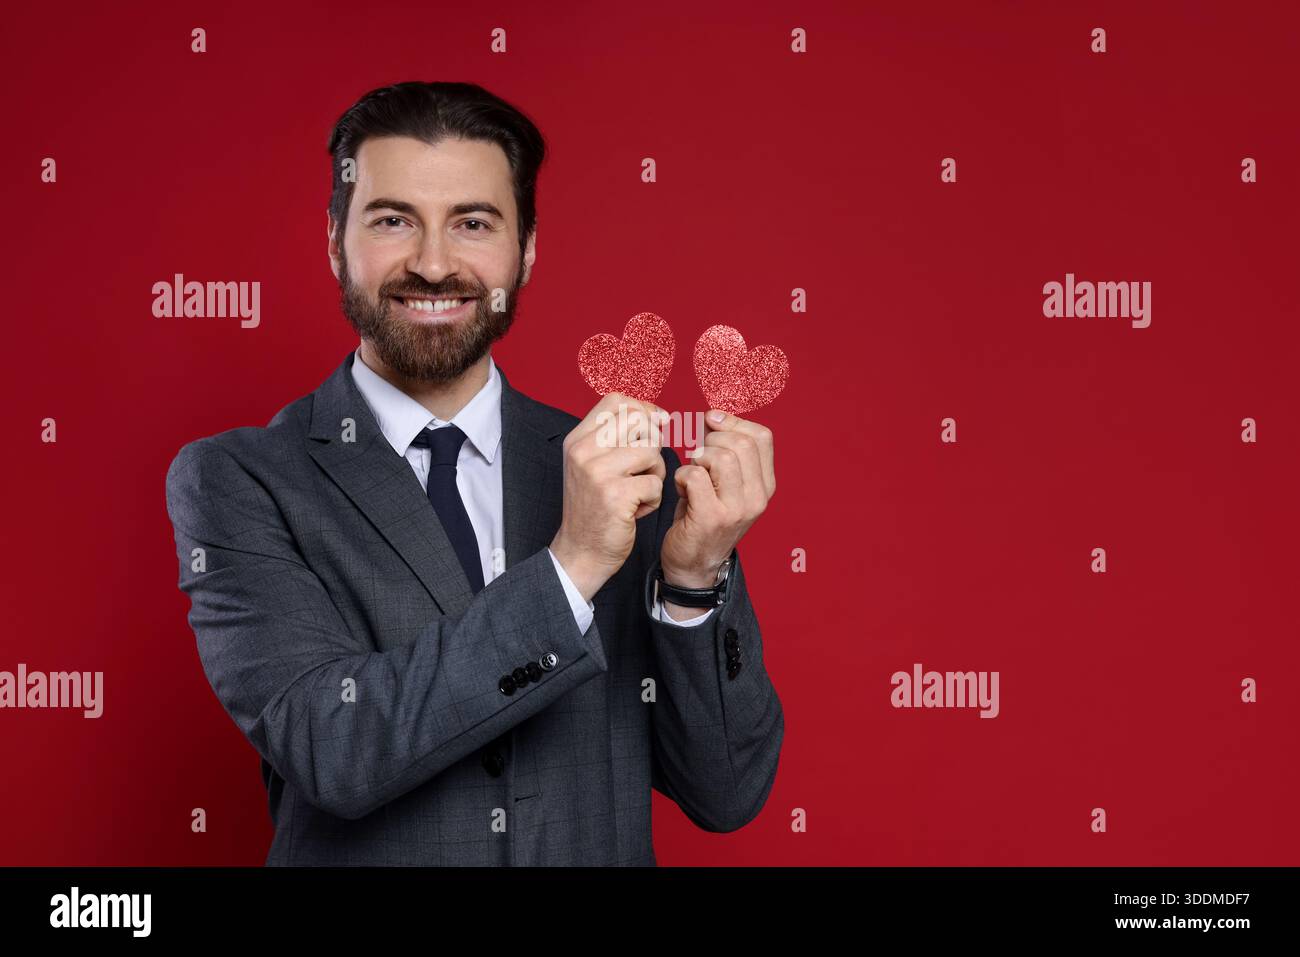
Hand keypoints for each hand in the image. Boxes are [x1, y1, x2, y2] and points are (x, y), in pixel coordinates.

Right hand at [550, 393, 667, 601]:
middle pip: (639, 422)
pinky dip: (653, 499)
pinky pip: (655, 483)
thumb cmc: (596, 507)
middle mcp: (583, 451)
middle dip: (652, 444)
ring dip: (655, 473)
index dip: (643, 409)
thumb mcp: (593, 464)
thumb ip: (617, 437)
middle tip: (643, 469)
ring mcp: (597, 473)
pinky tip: (636, 509)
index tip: (653, 428)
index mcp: (577, 440)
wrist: (581, 551)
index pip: (616, 401)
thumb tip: (659, 415)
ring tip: (639, 491)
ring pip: (651, 451)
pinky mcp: (615, 495)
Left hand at [660, 408, 775, 588]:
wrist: (693, 564)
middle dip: (711, 440)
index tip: (711, 424)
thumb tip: (712, 416)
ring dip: (697, 458)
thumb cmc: (704, 516)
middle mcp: (758, 497)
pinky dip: (682, 475)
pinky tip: (681, 487)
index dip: (733, 422)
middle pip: (741, 443)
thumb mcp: (726, 484)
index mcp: (765, 485)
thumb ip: (727, 452)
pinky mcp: (712, 517)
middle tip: (697, 455)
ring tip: (691, 473)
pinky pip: (695, 475)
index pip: (762, 437)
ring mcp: (737, 509)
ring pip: (721, 457)